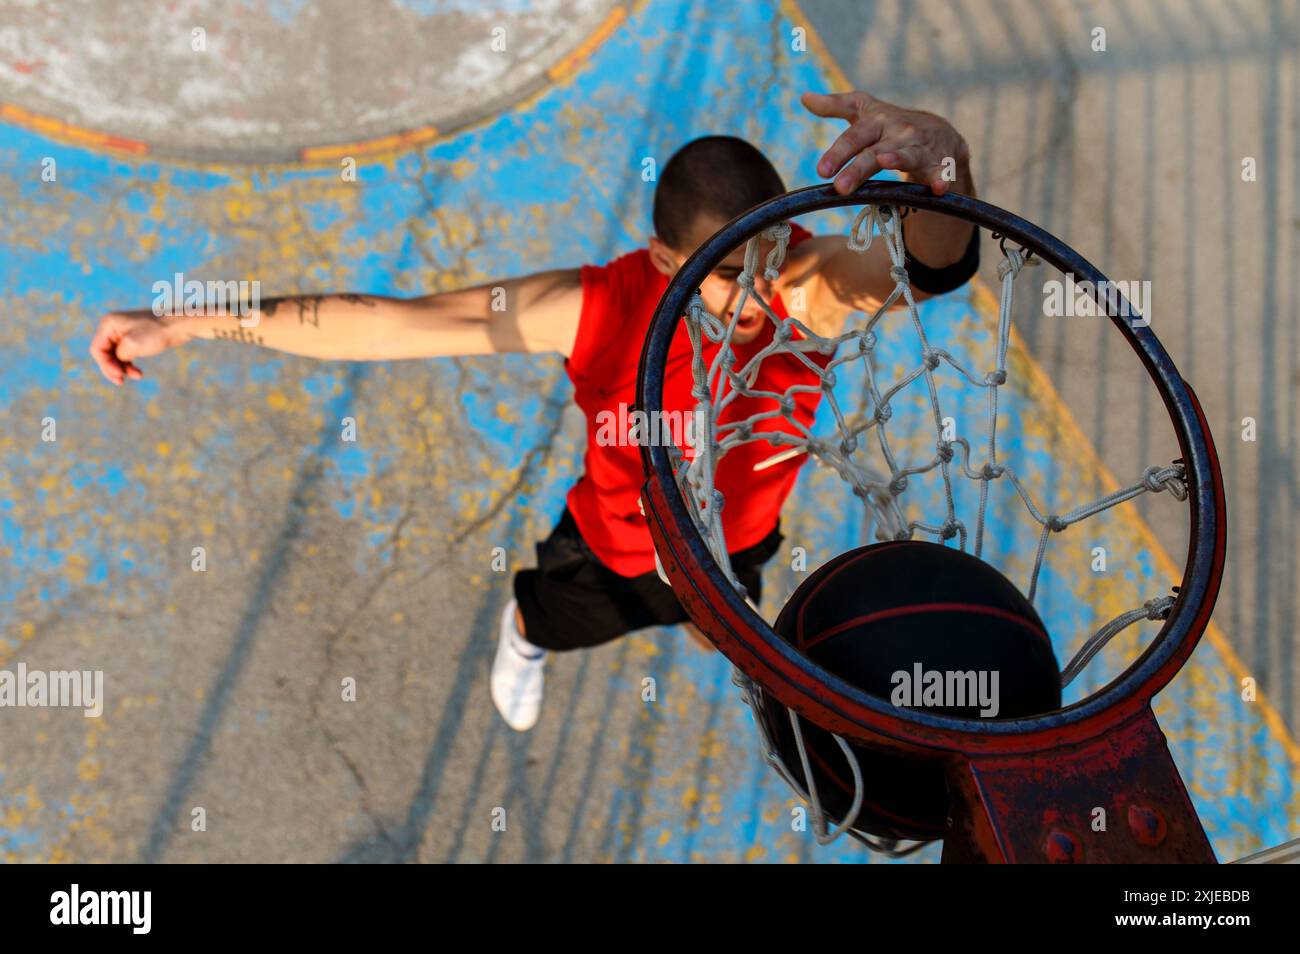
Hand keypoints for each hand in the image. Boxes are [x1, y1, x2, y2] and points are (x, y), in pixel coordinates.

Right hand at [89, 309, 183, 384]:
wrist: (180, 325)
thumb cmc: (158, 332)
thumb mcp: (133, 345)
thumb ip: (119, 355)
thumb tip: (117, 362)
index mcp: (109, 324)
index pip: (97, 349)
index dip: (105, 365)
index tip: (120, 376)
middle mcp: (112, 326)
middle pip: (105, 354)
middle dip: (113, 368)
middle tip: (122, 382)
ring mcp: (123, 332)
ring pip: (115, 356)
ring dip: (123, 368)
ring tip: (137, 376)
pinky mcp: (133, 338)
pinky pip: (125, 355)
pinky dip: (129, 365)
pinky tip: (138, 373)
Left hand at [801, 91, 970, 195]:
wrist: (939, 132)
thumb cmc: (892, 124)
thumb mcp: (865, 112)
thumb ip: (836, 106)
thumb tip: (804, 97)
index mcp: (877, 121)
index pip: (854, 137)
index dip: (837, 153)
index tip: (821, 171)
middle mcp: (897, 131)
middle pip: (874, 151)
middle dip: (857, 168)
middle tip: (840, 187)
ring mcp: (919, 145)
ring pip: (905, 156)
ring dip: (897, 159)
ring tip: (885, 162)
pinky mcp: (939, 160)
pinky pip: (940, 170)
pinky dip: (941, 176)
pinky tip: (939, 187)